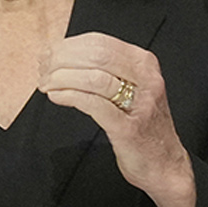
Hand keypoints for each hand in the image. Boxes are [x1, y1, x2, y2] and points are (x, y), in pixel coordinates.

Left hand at [41, 31, 195, 206]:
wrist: (164, 165)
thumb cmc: (141, 126)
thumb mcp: (131, 88)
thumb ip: (106, 70)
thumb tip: (64, 56)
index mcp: (144, 63)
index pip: (99, 42)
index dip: (68, 46)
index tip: (48, 56)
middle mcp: (146, 78)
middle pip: (95, 56)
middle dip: (61, 61)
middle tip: (43, 71)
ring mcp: (140, 103)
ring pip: (93, 77)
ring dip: (61, 78)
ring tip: (46, 85)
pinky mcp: (128, 127)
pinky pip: (93, 103)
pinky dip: (69, 96)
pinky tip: (56, 97)